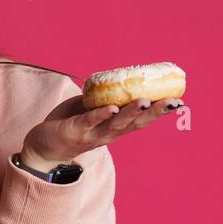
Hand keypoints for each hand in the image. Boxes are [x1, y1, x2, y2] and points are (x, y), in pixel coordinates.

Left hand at [20, 94, 184, 167]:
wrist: (43, 146)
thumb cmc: (71, 123)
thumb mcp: (93, 109)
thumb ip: (107, 97)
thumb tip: (122, 77)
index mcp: (116, 128)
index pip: (142, 120)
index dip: (160, 111)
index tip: (179, 100)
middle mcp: (109, 134)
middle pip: (136, 123)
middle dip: (155, 112)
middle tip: (173, 101)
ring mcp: (92, 134)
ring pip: (116, 124)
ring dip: (131, 112)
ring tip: (146, 101)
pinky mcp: (74, 131)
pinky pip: (89, 122)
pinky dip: (100, 115)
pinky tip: (111, 108)